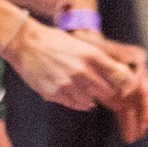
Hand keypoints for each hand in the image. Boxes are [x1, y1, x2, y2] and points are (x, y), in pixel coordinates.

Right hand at [0, 20, 133, 111]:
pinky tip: (70, 91)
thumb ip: (98, 60)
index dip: (122, 82)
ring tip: (79, 87)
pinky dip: (76, 102)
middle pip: (107, 92)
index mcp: (91, 55)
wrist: (25, 43)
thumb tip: (119, 75)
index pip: (119, 76)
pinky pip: (74, 105)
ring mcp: (68, 84)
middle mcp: (82, 70)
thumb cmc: (54, 41)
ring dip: (88, 97)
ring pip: (90, 102)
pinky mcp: (55, 93)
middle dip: (105, 91)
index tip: (120, 84)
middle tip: (98, 87)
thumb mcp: (81, 45)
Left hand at [77, 33, 147, 142]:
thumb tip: (128, 84)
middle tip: (145, 124)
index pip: (143, 80)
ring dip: (137, 122)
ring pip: (137, 107)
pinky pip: (127, 111)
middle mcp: (137, 75)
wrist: (84, 47)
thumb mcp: (101, 49)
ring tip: (134, 137)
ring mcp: (130, 87)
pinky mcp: (121, 97)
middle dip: (146, 111)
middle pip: (146, 95)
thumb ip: (115, 63)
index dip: (139, 91)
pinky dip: (128, 123)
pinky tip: (129, 136)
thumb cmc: (93, 46)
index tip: (124, 96)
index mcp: (136, 61)